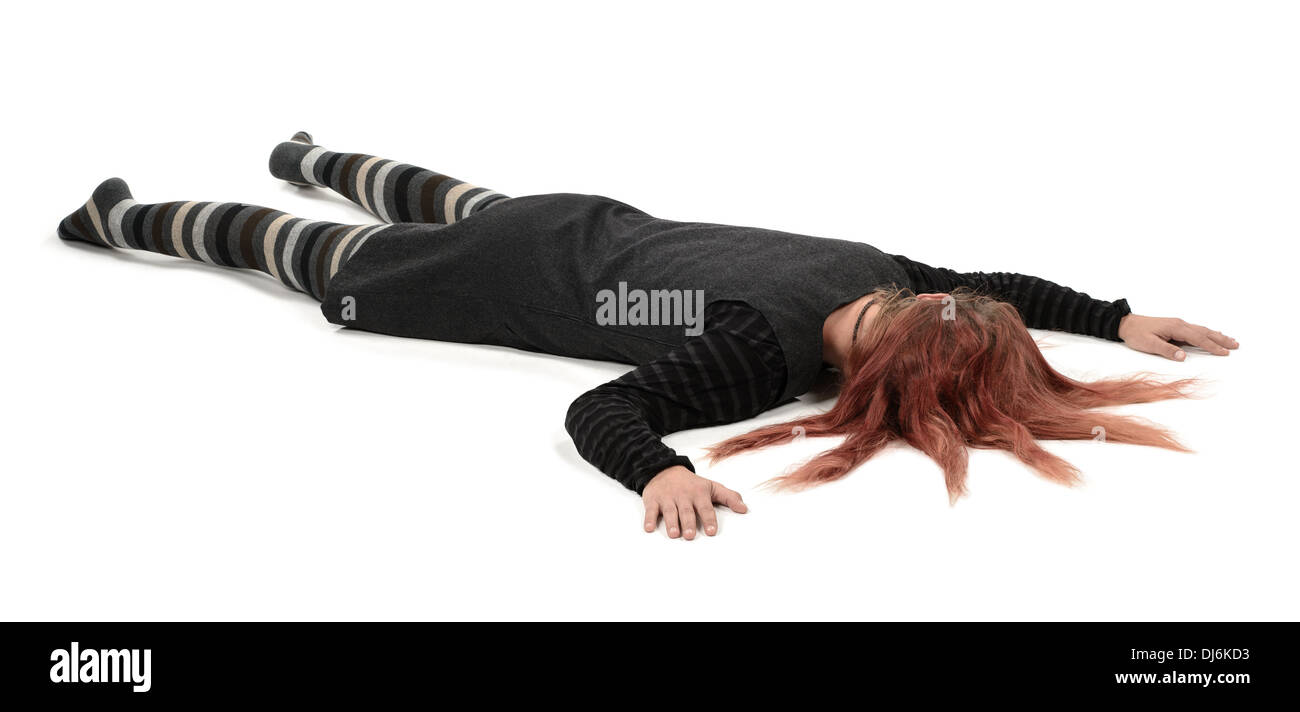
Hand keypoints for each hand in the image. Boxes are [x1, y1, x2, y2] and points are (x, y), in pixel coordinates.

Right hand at [641, 466, 747, 539]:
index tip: (711, 531)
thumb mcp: (711, 487)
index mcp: (698, 493)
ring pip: (669, 511)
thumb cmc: (691, 484)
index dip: (709, 519)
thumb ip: (729, 497)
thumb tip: (744, 509)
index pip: (705, 507)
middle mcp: (683, 496)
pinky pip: (650, 510)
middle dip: (689, 523)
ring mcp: (667, 498)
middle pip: (686, 511)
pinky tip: (649, 528)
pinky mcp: (653, 500)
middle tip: (691, 535)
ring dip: (671, 523)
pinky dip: (649, 519)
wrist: (664, 469)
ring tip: (674, 534)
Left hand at [1117, 314, 1238, 360]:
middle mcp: (1180, 324)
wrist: (1127, 324)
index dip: (1212, 346)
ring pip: (1202, 330)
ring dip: (1216, 335)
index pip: (1198, 338)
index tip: (1225, 352)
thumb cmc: (1137, 334)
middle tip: (1236, 345)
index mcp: (1176, 327)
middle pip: (1205, 332)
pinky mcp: (1175, 326)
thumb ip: (1166, 350)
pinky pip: (1195, 330)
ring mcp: (1178, 324)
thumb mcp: (1149, 344)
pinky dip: (1206, 333)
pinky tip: (1211, 334)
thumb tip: (1183, 357)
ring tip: (1230, 340)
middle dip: (1221, 339)